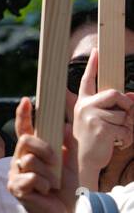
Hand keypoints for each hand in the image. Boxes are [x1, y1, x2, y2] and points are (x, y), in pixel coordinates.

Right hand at [8, 95, 77, 212]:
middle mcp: (19, 160)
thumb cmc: (63, 190)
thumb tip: (65, 127)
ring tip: (50, 185)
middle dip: (45, 150)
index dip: (24, 115)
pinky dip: (43, 185)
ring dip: (48, 174)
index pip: (24, 130)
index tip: (27, 100)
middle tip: (55, 164)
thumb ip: (68, 147)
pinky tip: (43, 192)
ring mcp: (15, 173)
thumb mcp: (70, 165)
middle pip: (26, 141)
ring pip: (30, 161)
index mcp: (32, 153)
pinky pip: (30, 178)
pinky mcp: (15, 187)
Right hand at [71, 47, 133, 184]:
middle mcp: (84, 106)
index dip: (92, 65)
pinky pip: (125, 127)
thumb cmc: (95, 142)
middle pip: (115, 94)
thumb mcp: (103, 122)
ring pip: (124, 113)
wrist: (85, 162)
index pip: (88, 80)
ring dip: (127, 127)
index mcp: (83, 103)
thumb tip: (132, 95)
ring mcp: (91, 116)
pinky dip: (126, 138)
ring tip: (116, 137)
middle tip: (123, 119)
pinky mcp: (100, 126)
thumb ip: (115, 108)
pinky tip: (116, 144)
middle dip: (126, 106)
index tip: (96, 50)